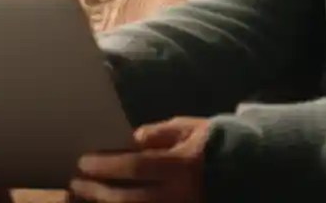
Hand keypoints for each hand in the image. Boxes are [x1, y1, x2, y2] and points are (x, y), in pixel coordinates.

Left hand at [70, 117, 208, 202]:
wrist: (249, 169)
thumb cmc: (213, 143)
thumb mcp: (187, 129)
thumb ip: (156, 135)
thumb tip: (126, 141)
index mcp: (182, 165)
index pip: (136, 167)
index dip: (106, 166)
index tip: (83, 162)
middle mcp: (180, 194)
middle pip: (129, 199)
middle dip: (98, 192)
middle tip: (76, 184)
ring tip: (87, 198)